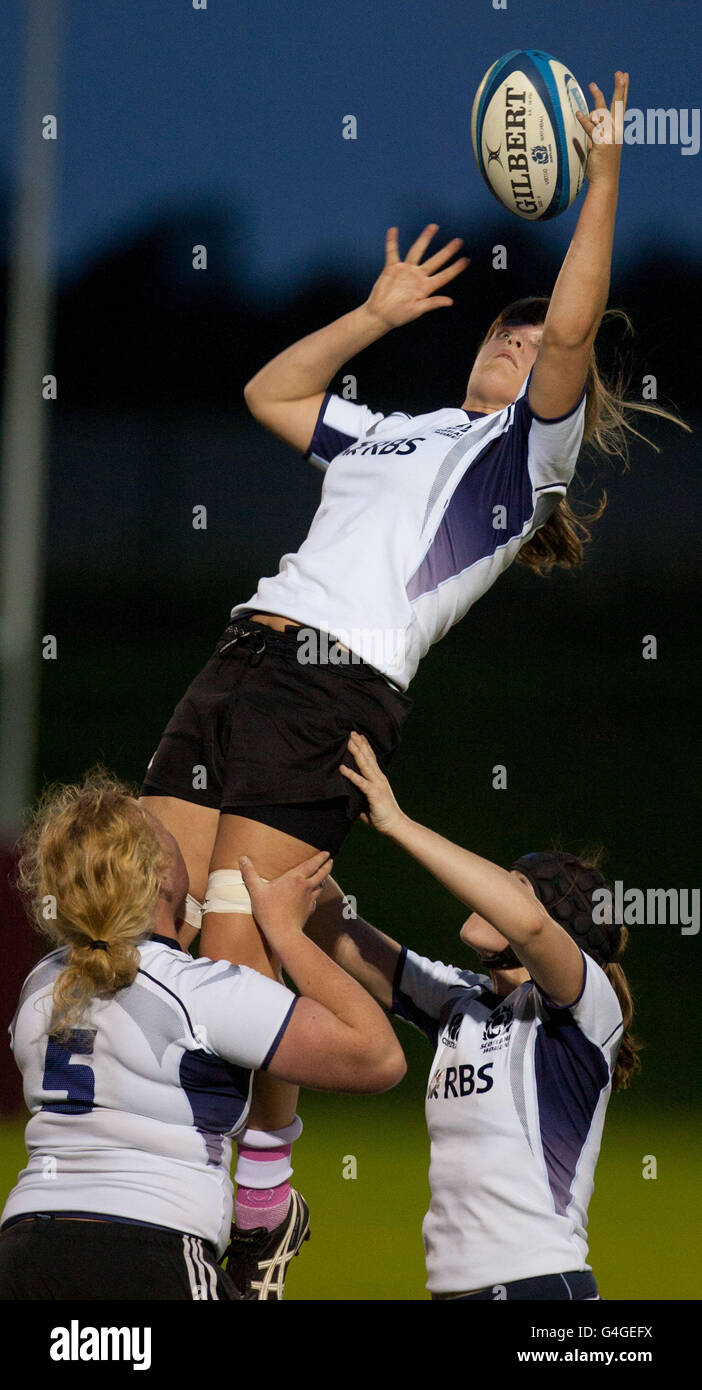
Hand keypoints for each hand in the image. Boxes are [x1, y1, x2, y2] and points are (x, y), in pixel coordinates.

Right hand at [239, 850, 332, 941]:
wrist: (283, 933)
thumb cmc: (269, 911)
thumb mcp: (256, 891)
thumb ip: (250, 874)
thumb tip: (242, 858)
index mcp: (295, 878)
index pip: (312, 864)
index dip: (321, 857)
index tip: (327, 853)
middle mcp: (306, 886)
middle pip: (322, 873)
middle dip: (327, 865)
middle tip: (330, 860)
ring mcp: (309, 899)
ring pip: (321, 886)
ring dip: (323, 879)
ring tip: (324, 876)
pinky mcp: (310, 910)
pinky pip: (315, 900)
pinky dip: (316, 895)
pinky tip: (313, 897)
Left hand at [339, 732, 404, 835]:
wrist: (395, 824)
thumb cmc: (381, 815)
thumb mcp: (368, 801)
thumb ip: (359, 795)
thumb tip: (346, 793)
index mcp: (378, 778)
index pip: (371, 759)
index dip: (365, 747)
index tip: (358, 736)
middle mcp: (379, 778)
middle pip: (368, 757)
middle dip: (359, 744)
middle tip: (352, 732)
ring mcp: (377, 784)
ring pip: (365, 764)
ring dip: (356, 752)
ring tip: (349, 741)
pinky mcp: (374, 793)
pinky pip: (360, 782)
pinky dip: (351, 774)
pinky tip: (343, 768)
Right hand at [364, 225, 468, 329]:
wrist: (380, 315)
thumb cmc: (398, 316)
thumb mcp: (416, 311)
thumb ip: (432, 304)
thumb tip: (450, 301)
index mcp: (425, 287)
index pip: (444, 276)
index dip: (455, 268)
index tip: (466, 260)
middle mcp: (418, 277)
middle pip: (435, 260)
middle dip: (447, 251)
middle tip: (459, 241)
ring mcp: (405, 271)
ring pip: (417, 251)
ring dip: (425, 239)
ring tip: (433, 226)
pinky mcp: (392, 268)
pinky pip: (392, 252)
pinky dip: (392, 242)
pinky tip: (393, 230)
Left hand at [576, 71, 628, 187]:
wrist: (606, 182)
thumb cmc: (602, 164)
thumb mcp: (598, 144)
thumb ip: (595, 130)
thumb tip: (588, 116)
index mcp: (618, 130)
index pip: (621, 106)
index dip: (623, 90)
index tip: (624, 76)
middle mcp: (616, 131)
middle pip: (618, 105)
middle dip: (619, 88)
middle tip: (620, 72)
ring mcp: (609, 137)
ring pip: (603, 114)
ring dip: (597, 98)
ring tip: (592, 85)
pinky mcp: (600, 144)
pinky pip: (591, 130)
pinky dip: (585, 122)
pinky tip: (579, 113)